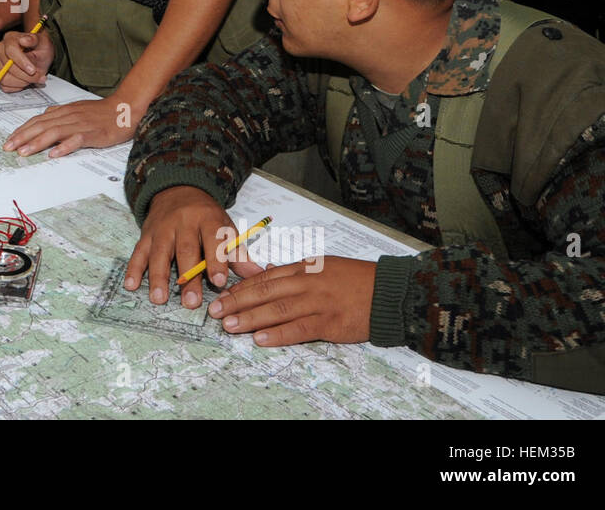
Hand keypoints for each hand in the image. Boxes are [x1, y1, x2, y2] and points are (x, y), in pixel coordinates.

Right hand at [0, 29, 52, 92]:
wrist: (40, 57)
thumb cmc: (40, 49)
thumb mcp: (43, 43)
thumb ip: (34, 40)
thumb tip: (24, 40)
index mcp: (10, 38)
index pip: (10, 50)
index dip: (21, 62)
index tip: (33, 70)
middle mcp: (1, 50)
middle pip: (6, 67)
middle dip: (24, 75)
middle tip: (37, 76)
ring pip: (4, 78)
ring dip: (22, 82)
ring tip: (33, 78)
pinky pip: (5, 86)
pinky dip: (18, 86)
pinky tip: (25, 80)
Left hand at [2, 94, 141, 158]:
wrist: (124, 108)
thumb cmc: (101, 111)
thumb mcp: (77, 109)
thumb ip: (60, 114)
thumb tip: (44, 116)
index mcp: (64, 111)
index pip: (38, 120)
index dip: (22, 130)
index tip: (9, 140)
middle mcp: (69, 116)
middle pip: (41, 126)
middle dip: (23, 137)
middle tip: (9, 147)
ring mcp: (81, 125)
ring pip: (55, 132)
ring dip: (37, 142)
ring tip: (24, 152)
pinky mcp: (93, 134)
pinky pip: (77, 140)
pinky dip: (64, 146)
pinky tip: (55, 154)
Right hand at [123, 186, 263, 308]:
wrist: (179, 189)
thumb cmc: (206, 216)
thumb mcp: (225, 228)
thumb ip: (238, 253)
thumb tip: (258, 275)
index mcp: (208, 219)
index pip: (213, 240)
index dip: (216, 261)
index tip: (220, 282)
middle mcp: (183, 222)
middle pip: (185, 251)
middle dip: (188, 278)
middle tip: (191, 302)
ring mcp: (162, 229)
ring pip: (160, 253)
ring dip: (159, 277)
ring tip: (159, 298)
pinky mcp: (146, 234)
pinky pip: (139, 252)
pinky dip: (134, 269)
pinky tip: (132, 285)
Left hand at [208, 256, 376, 345]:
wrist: (389, 293)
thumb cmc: (356, 280)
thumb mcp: (324, 266)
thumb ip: (295, 271)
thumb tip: (269, 272)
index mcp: (305, 268)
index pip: (265, 277)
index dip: (241, 287)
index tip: (223, 295)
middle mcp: (308, 283)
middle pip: (265, 292)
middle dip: (237, 302)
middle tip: (215, 311)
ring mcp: (318, 302)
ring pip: (277, 310)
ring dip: (249, 318)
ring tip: (229, 325)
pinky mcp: (330, 322)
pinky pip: (298, 329)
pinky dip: (277, 334)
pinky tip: (259, 338)